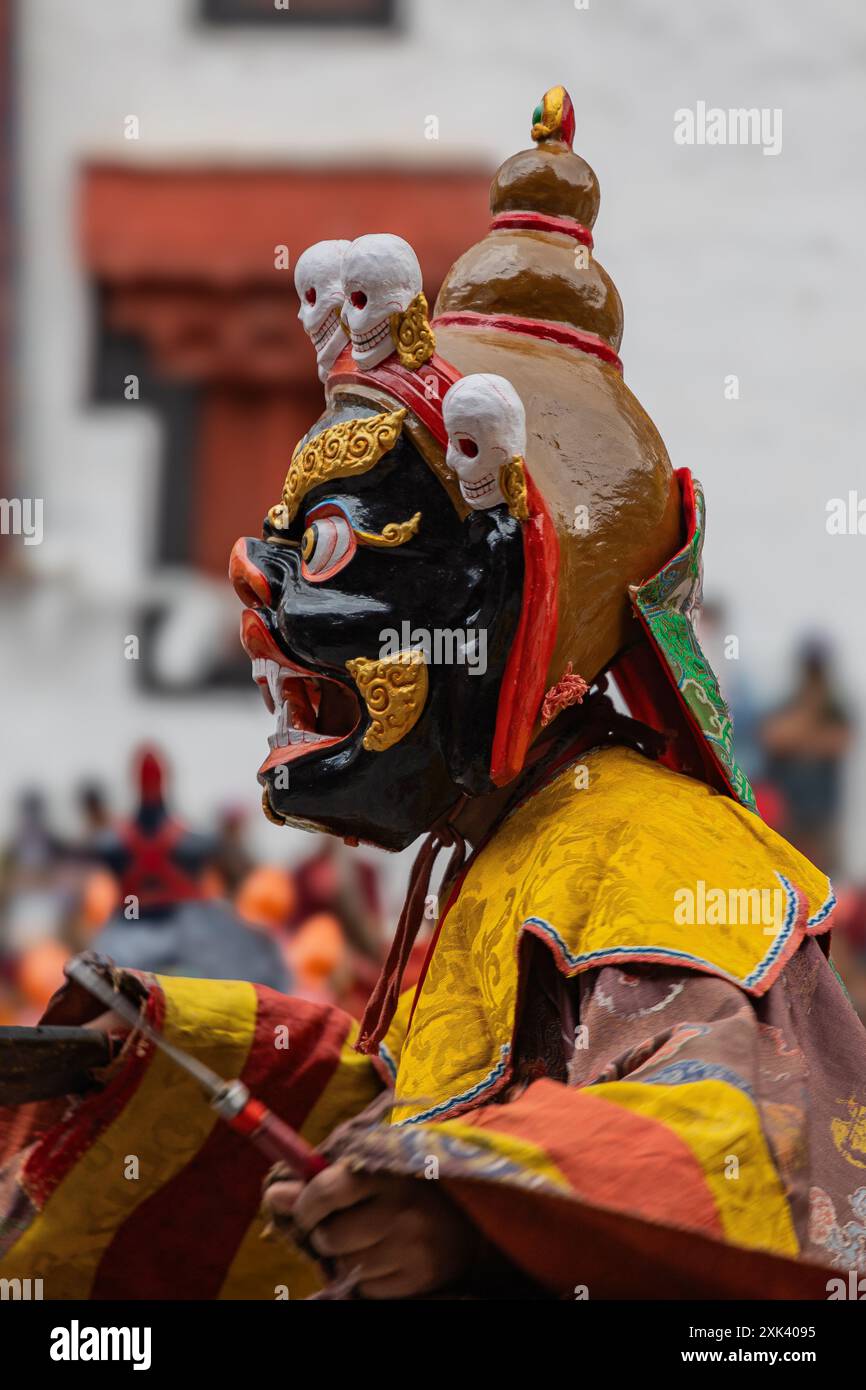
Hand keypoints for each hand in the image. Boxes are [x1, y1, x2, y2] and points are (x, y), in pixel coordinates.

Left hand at [262, 1158, 478, 1298]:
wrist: (470, 1221)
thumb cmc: (408, 1189)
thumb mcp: (371, 1172)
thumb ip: (322, 1182)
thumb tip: (273, 1195)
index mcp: (387, 1171)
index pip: (327, 1190)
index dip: (305, 1204)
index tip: (304, 1211)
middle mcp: (401, 1210)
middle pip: (331, 1236)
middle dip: (325, 1234)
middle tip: (337, 1226)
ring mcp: (412, 1248)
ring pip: (346, 1265)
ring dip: (345, 1257)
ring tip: (364, 1241)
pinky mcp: (419, 1279)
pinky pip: (367, 1289)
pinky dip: (366, 1278)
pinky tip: (383, 1258)